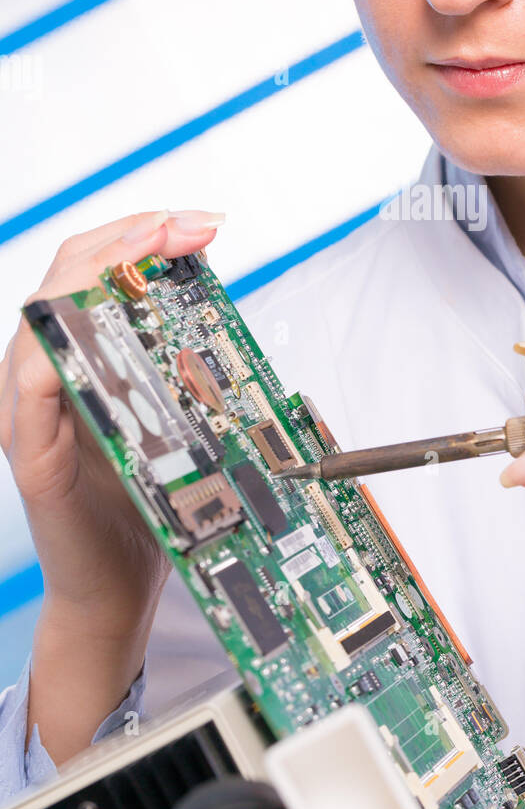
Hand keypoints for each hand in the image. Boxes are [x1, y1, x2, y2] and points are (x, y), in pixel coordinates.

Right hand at [0, 209, 223, 637]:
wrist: (121, 586)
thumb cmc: (147, 498)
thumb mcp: (173, 414)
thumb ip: (174, 362)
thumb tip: (210, 303)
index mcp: (81, 357)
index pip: (92, 271)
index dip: (140, 235)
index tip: (199, 222)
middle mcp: (46, 374)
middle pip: (64, 276)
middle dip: (127, 239)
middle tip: (187, 227)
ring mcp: (31, 411)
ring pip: (41, 320)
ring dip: (95, 278)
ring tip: (147, 254)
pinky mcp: (32, 454)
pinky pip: (32, 389)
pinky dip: (60, 353)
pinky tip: (96, 331)